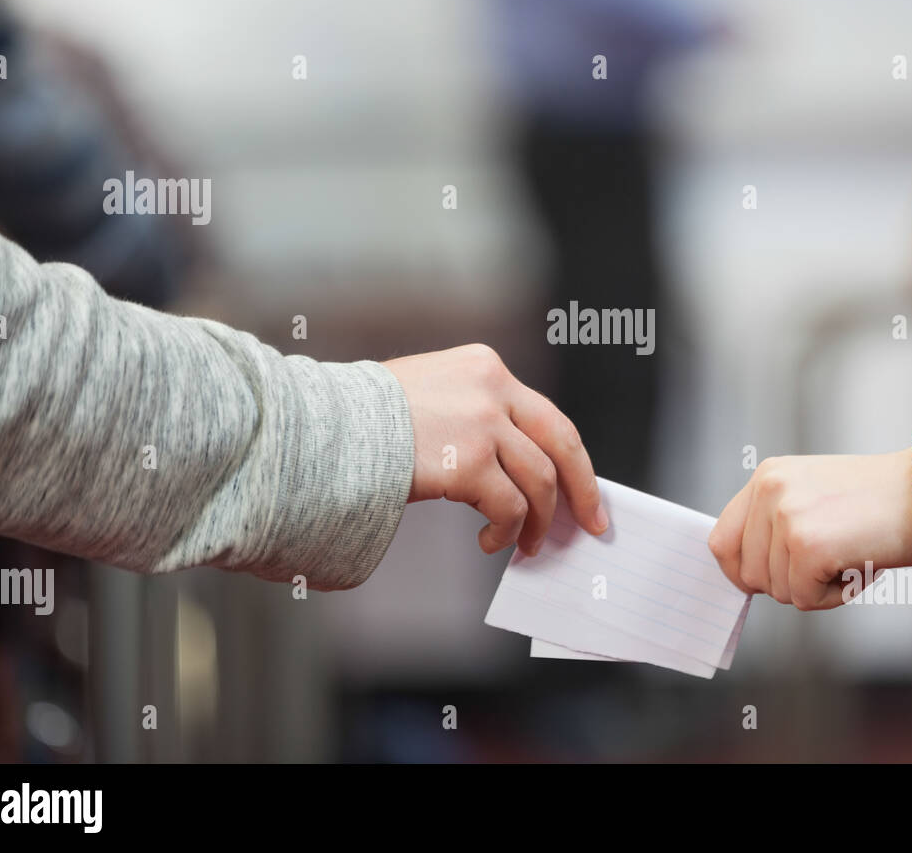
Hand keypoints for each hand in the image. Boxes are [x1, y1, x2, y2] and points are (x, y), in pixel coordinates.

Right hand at [383, 344, 607, 555]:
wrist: (320, 425)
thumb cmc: (364, 418)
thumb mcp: (433, 392)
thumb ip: (476, 414)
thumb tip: (516, 467)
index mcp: (486, 367)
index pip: (548, 416)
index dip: (573, 459)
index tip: (584, 490)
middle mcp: (492, 387)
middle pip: (563, 443)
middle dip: (582, 490)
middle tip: (590, 525)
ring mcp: (483, 423)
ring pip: (539, 481)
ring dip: (536, 521)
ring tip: (524, 544)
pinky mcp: (469, 461)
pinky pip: (508, 506)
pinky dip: (506, 530)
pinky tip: (489, 542)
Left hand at [708, 451, 911, 609]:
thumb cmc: (885, 501)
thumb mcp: (815, 496)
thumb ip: (777, 525)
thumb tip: (747, 575)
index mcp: (767, 476)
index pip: (722, 541)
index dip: (742, 571)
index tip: (764, 582)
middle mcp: (770, 490)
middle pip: (748, 574)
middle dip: (788, 582)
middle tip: (833, 561)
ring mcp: (786, 517)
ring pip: (777, 591)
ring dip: (816, 588)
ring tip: (851, 555)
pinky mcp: (807, 546)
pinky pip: (804, 599)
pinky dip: (834, 596)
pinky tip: (859, 566)